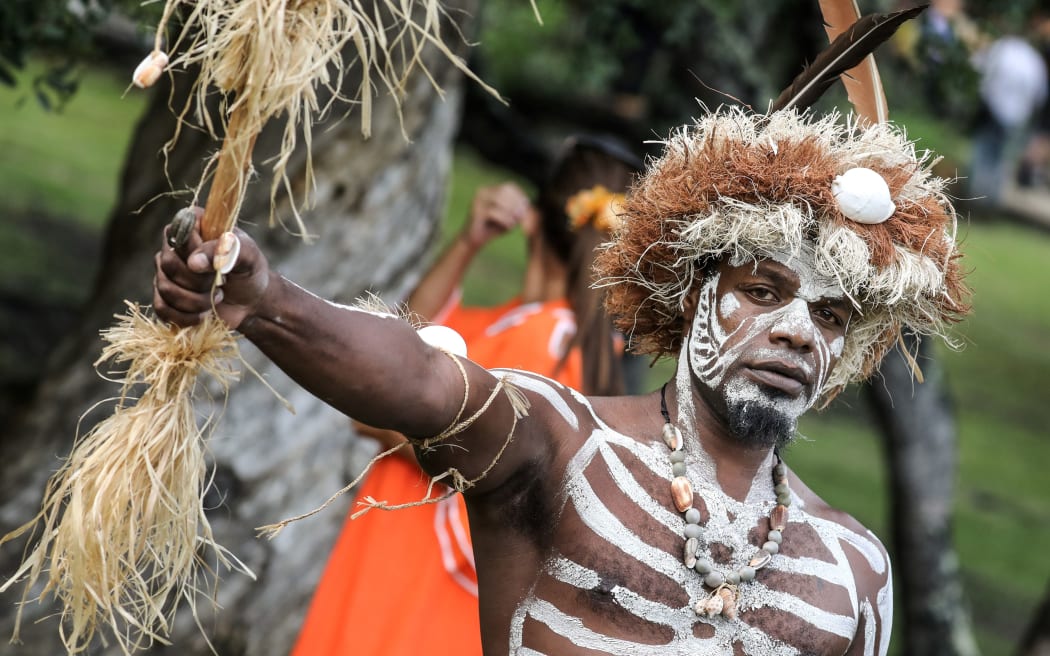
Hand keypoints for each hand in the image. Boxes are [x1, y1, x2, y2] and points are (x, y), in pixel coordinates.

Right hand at [153, 207, 270, 329]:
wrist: (252, 302)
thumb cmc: (250, 272)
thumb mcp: (248, 256)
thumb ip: (227, 250)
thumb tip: (194, 262)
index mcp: (193, 225)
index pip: (177, 234)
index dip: (195, 253)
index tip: (219, 264)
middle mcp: (174, 246)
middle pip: (167, 263)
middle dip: (198, 281)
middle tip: (222, 283)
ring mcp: (166, 272)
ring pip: (164, 288)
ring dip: (195, 301)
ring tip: (218, 298)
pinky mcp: (165, 297)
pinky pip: (161, 309)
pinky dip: (184, 317)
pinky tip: (203, 315)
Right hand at [461, 182, 533, 250]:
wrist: (474, 241)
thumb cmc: (493, 228)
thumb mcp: (509, 218)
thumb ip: (518, 211)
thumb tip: (527, 205)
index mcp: (490, 190)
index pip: (509, 186)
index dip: (520, 196)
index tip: (526, 209)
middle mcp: (482, 191)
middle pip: (505, 190)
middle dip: (516, 203)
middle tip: (521, 217)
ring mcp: (478, 200)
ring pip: (500, 199)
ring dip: (511, 212)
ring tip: (514, 223)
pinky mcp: (475, 211)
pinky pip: (494, 212)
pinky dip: (505, 219)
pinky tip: (508, 227)